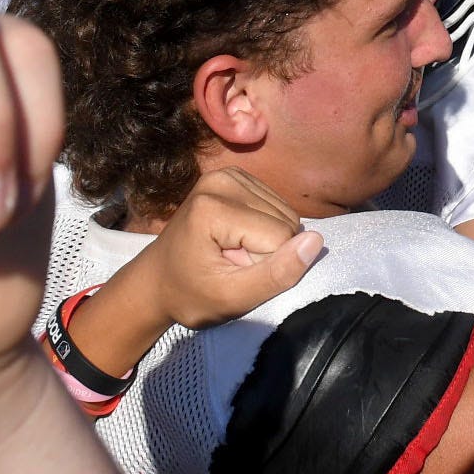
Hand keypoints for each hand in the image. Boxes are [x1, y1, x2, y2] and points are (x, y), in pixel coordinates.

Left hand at [134, 168, 325, 331]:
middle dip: (268, 251)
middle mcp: (221, 180)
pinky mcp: (235, 176)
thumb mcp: (233, 299)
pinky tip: (237, 239)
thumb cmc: (190, 296)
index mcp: (213, 207)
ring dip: (268, 240)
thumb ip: (276, 274)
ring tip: (232, 254)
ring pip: (285, 212)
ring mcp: (227, 175)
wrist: (157, 282)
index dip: (266, 265)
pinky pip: (276, 204)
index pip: (280, 235)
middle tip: (233, 265)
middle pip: (285, 220)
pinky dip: (265, 227)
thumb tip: (315, 241)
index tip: (232, 273)